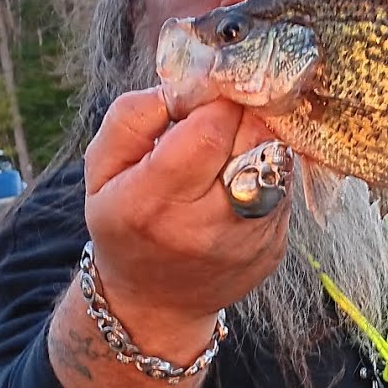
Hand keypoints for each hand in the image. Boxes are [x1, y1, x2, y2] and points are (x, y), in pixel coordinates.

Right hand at [83, 86, 290, 325]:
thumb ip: (132, 117)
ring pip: (278, 161)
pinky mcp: (275, 247)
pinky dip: (269, 171)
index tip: (206, 97)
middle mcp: (207, 227)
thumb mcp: (101, 170)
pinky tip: (243, 178)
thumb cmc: (125, 223)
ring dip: (259, 141)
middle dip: (243, 114)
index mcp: (154, 204)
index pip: (210, 131)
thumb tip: (183, 86)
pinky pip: (286, 187)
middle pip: (254, 141)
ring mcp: (249, 241)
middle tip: (223, 116)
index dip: (215, 101)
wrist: (156, 302)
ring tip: (231, 149)